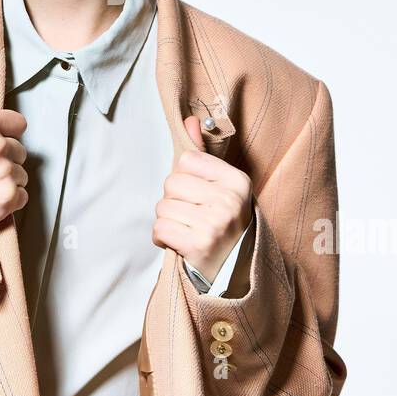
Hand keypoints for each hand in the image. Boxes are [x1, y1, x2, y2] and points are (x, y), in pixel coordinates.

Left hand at [151, 115, 251, 282]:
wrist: (237, 274)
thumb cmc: (225, 226)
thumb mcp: (222, 188)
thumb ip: (203, 155)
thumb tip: (189, 121)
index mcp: (236, 181)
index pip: (186, 160)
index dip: (184, 178)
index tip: (198, 195)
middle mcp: (229, 200)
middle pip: (171, 183)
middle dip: (174, 201)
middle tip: (192, 217)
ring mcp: (215, 223)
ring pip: (162, 206)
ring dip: (167, 221)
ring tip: (187, 231)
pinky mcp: (198, 245)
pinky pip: (159, 228)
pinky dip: (162, 238)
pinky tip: (179, 243)